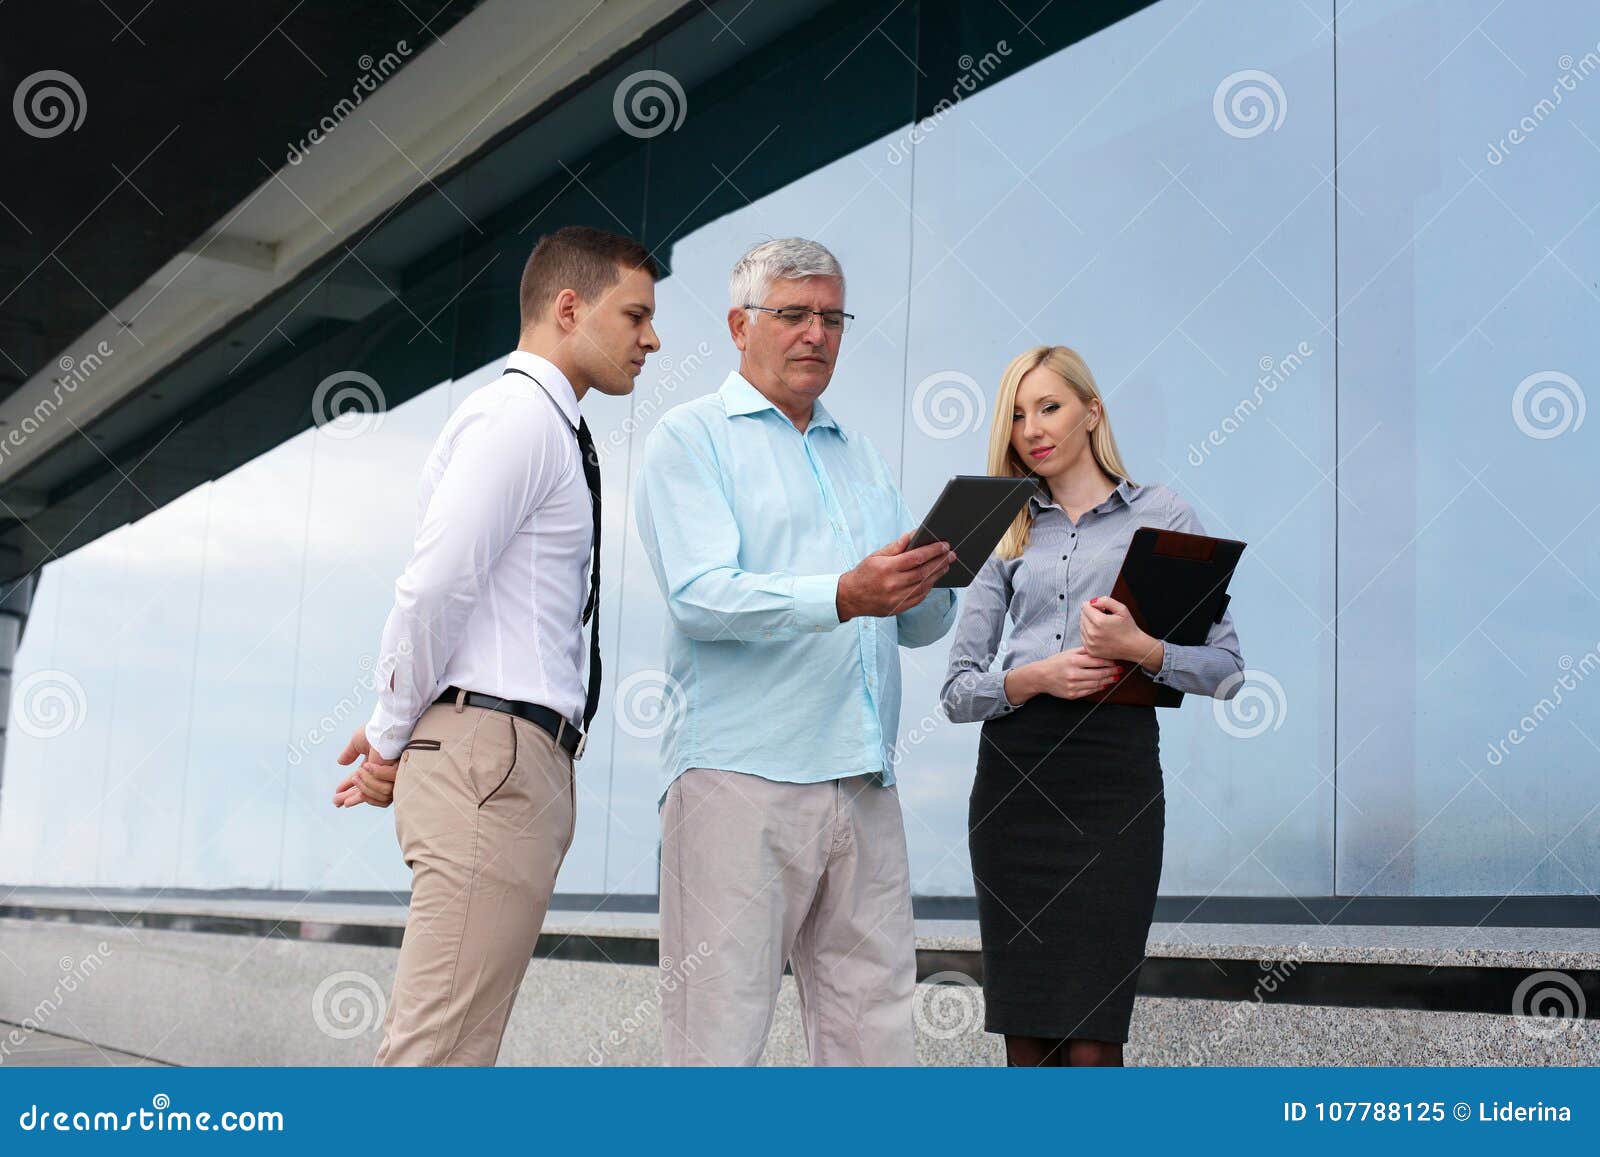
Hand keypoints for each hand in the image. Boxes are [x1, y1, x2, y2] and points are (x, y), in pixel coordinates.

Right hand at [334, 726, 399, 807]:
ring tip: (357, 773)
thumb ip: (349, 753)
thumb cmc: (373, 733)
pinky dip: (374, 778)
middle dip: (350, 798)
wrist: (383, 729)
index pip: (360, 785)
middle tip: (336, 802)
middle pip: (366, 794)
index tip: (337, 796)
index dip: (348, 792)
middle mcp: (380, 775)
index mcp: (371, 768)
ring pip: (375, 794)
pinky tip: (368, 767)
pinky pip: (384, 788)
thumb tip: (340, 762)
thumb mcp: (357, 744)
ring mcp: (388, 778)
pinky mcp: (395, 778)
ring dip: (364, 785)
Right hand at [836, 533, 955, 620]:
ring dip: (937, 574)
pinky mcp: (899, 608)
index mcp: (886, 568)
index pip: (915, 557)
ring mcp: (896, 598)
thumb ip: (896, 546)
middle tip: (951, 554)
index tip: (944, 545)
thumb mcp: (876, 555)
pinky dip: (929, 587)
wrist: (850, 597)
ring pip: (924, 585)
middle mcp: (892, 584)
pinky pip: (920, 597)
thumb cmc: (864, 574)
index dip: (932, 550)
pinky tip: (933, 579)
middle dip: (940, 561)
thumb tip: (914, 535)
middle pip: (923, 572)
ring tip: (946, 565)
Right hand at [1023, 647, 1124, 700]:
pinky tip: (1104, 684)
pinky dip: (1099, 688)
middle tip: (1120, 670)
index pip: (1097, 661)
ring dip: (1108, 680)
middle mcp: (1073, 674)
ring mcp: (1073, 686)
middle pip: (1099, 673)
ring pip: (1096, 683)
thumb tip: (1101, 650)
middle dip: (1112, 672)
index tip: (1115, 661)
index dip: (1109, 662)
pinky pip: (1089, 691)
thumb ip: (1084, 651)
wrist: (1041, 676)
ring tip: (1115, 677)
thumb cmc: (1056, 662)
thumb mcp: (1069, 653)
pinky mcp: (1072, 694)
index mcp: (1073, 661)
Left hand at [1078, 595, 1157, 665]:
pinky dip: (1089, 633)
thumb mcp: (1122, 609)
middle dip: (1091, 614)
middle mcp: (1092, 633)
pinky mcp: (1090, 650)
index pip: (1085, 606)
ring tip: (1103, 627)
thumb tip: (1092, 602)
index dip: (1094, 605)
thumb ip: (1105, 601)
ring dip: (1089, 623)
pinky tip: (1100, 634)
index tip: (1102, 609)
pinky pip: (1083, 636)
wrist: (1134, 647)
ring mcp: (1090, 643)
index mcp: (1099, 621)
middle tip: (1104, 618)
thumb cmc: (1129, 628)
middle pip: (1082, 615)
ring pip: (1081, 626)